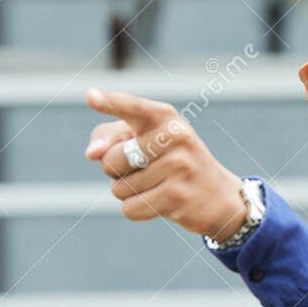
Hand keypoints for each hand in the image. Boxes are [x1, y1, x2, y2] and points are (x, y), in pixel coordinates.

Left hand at [85, 87, 247, 239]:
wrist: (217, 196)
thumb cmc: (170, 162)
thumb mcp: (144, 140)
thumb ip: (109, 138)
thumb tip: (92, 154)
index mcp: (164, 116)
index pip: (132, 108)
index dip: (110, 103)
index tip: (90, 96)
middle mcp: (174, 136)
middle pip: (111, 160)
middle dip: (116, 171)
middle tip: (145, 169)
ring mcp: (179, 166)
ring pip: (120, 188)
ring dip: (130, 192)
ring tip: (158, 184)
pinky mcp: (178, 196)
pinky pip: (131, 208)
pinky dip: (137, 210)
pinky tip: (161, 202)